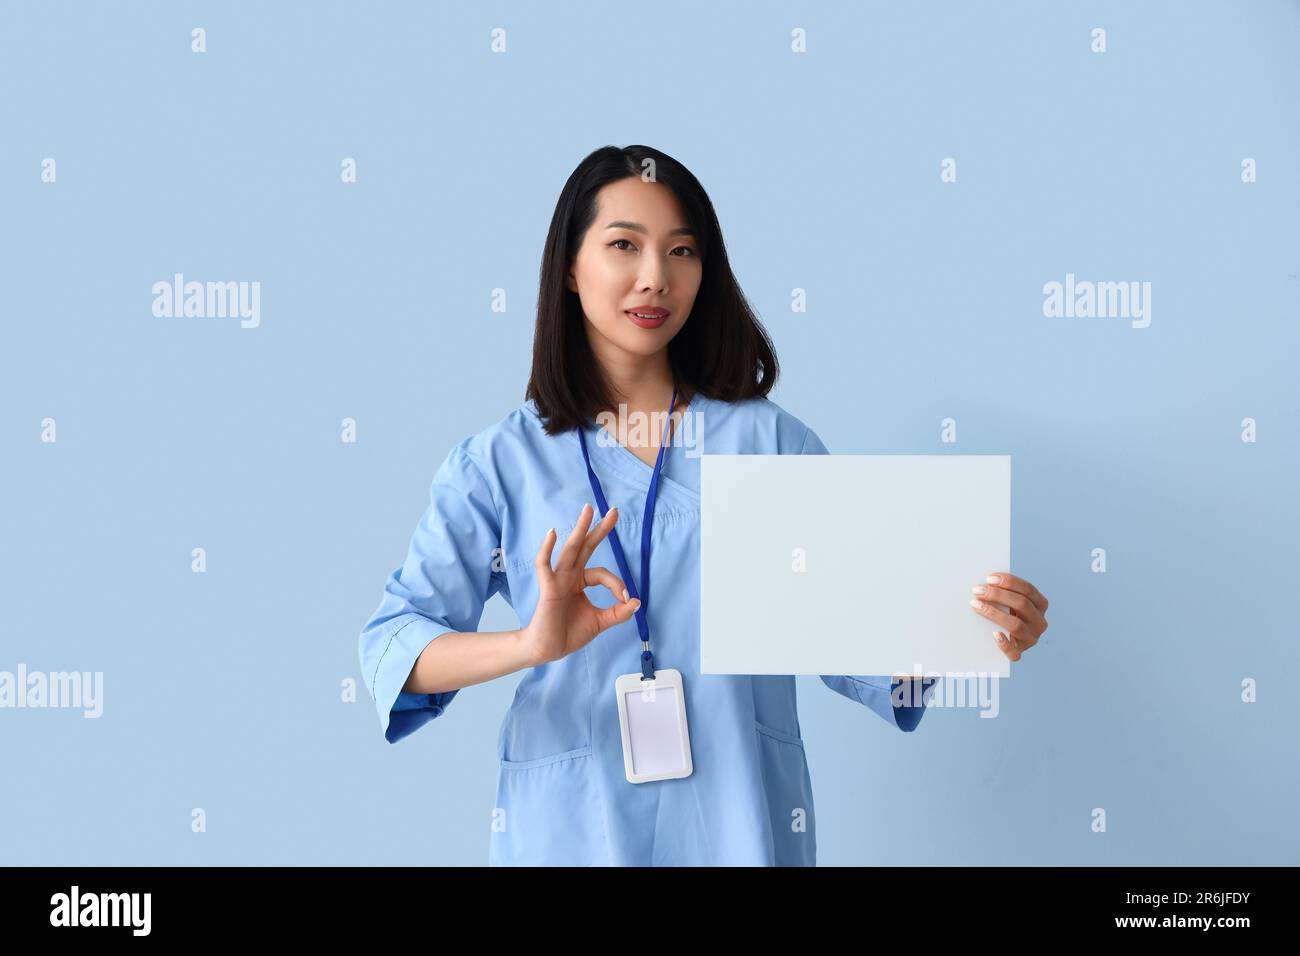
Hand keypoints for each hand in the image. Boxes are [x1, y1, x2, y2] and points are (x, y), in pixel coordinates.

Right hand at [524, 503, 640, 665]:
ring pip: (570, 550)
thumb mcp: (600, 622)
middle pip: (586, 547)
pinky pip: (544, 565)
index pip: (603, 574)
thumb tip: (637, 602)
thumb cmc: (568, 634)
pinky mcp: (548, 588)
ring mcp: (557, 580)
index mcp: (580, 581)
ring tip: (588, 510)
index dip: (617, 584)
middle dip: (600, 529)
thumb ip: (618, 613)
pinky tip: (553, 534)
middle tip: (615, 511)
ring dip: (580, 529)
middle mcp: (569, 576)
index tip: (626, 600)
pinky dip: (547, 549)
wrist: (548, 650)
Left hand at [969, 571, 1048, 661]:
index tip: (988, 578)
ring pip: (1016, 625)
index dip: (1009, 582)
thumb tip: (985, 582)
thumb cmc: (1005, 612)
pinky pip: (1013, 653)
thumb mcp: (1010, 602)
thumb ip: (1004, 592)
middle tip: (977, 590)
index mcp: (1040, 605)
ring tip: (975, 604)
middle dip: (997, 595)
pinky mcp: (1019, 653)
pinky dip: (1004, 643)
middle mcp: (1039, 622)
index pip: (1028, 590)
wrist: (1005, 640)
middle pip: (1021, 604)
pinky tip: (993, 634)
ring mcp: (1031, 639)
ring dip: (994, 613)